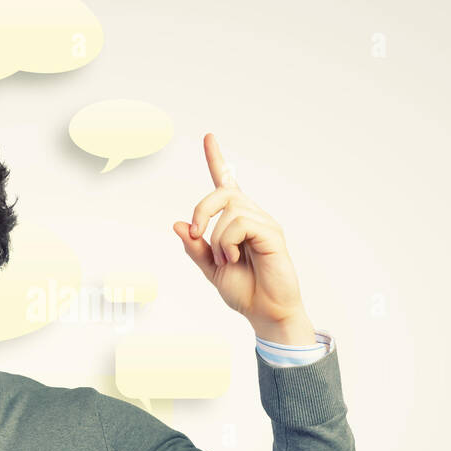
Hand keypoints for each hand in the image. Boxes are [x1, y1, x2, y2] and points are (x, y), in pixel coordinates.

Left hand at [172, 133, 315, 343]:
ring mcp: (264, 223)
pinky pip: (241, 223)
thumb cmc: (245, 290)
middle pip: (222, 192)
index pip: (226, 183)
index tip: (209, 137)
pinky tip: (236, 258)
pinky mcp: (272, 233)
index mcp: (236, 221)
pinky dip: (229, 242)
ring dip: (218, 239)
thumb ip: (195, 248)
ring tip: (228, 261)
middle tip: (195, 235)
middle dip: (201, 211)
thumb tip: (177, 225)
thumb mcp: (211, 268)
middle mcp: (252, 216)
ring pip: (229, 210)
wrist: (265, 312)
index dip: (217, 160)